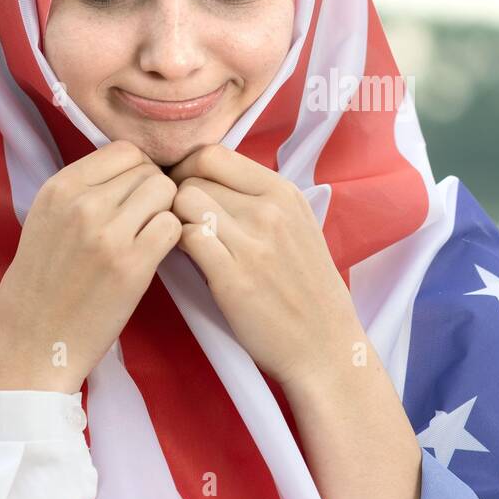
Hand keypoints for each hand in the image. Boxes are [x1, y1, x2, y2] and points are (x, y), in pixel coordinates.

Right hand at [0, 139, 180, 393]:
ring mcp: (109, 233)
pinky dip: (172, 239)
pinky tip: (155, 255)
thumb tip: (131, 167)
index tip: (135, 196)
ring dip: (165, 213)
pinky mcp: (132, 265)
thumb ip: (83, 190)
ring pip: (166, 192)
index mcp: (60, 188)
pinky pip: (173, 227)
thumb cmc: (41, 284)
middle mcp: (83, 204)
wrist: (34, 342)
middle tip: (144, 222)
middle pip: (149, 171)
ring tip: (149, 237)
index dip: (139, 171)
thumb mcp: (46, 220)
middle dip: (154, 193)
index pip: (125, 151)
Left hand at [167, 143, 365, 390]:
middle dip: (177, 197)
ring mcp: (253, 243)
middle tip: (180, 222)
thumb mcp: (298, 227)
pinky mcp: (233, 278)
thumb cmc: (306, 288)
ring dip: (174, 220)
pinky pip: (186, 238)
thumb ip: (259, 200)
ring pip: (184, 202)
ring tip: (184, 241)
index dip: (187, 169)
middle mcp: (270, 210)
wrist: (324, 344)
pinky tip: (188, 261)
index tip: (184, 190)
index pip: (214, 154)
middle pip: (194, 177)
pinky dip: (177, 246)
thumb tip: (208, 181)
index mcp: (284, 193)